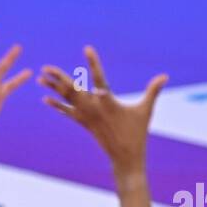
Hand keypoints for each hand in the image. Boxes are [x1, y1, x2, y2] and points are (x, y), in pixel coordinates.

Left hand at [39, 47, 166, 181]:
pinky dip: (56, 106)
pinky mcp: (84, 124)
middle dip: (58, 78)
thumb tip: (166, 76)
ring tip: (40, 78)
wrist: (125, 158)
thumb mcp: (146, 110)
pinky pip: (67, 113)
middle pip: (73, 89)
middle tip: (46, 67)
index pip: (100, 77)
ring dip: (53, 89)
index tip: (87, 48)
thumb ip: (153, 91)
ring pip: (67, 100)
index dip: (93, 62)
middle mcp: (94, 108)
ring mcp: (87, 117)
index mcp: (108, 102)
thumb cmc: (137, 133)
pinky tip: (45, 99)